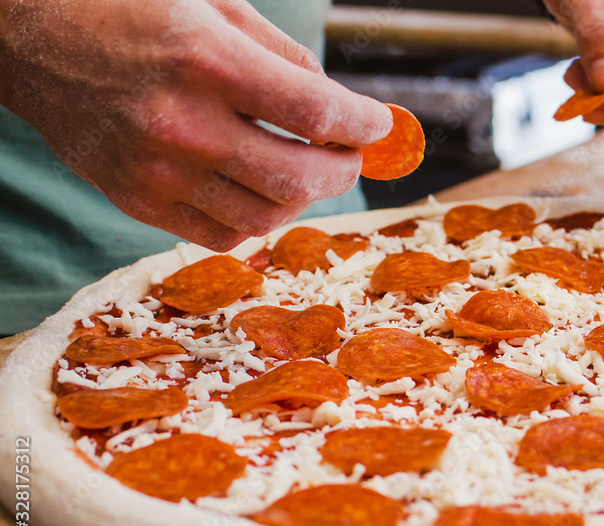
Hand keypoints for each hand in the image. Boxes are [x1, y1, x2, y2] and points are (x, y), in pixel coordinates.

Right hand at [0, 0, 391, 250]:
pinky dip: (258, 218)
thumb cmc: (131, 9)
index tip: (379, 125)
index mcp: (206, 60)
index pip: (315, 113)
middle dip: (343, 171)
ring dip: (303, 197)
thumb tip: (339, 107)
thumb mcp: (215, 5)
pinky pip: (223, 234)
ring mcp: (157, 170)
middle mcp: (182, 123)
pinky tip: (259, 189)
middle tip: (350, 156)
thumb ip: (283, 57)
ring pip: (265, 215)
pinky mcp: (138, 200)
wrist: (33, 37)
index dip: (363, 125)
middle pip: (297, 178)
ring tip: (305, 169)